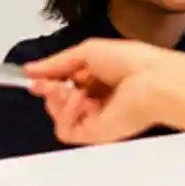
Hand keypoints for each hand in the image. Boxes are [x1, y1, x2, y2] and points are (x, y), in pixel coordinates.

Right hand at [25, 39, 184, 144]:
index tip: (34, 74)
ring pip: (58, 116)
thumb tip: (31, 69)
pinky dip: (65, 113)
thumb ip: (56, 62)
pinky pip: (65, 129)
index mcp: (99, 78)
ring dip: (55, 100)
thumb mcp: (87, 51)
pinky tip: (78, 99)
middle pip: (58, 100)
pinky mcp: (94, 134)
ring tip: (64, 88)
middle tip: (47, 81)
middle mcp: (97, 99)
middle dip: (48, 88)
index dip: (48, 78)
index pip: (65, 82)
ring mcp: (95, 118)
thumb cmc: (132, 62)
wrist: (153, 81)